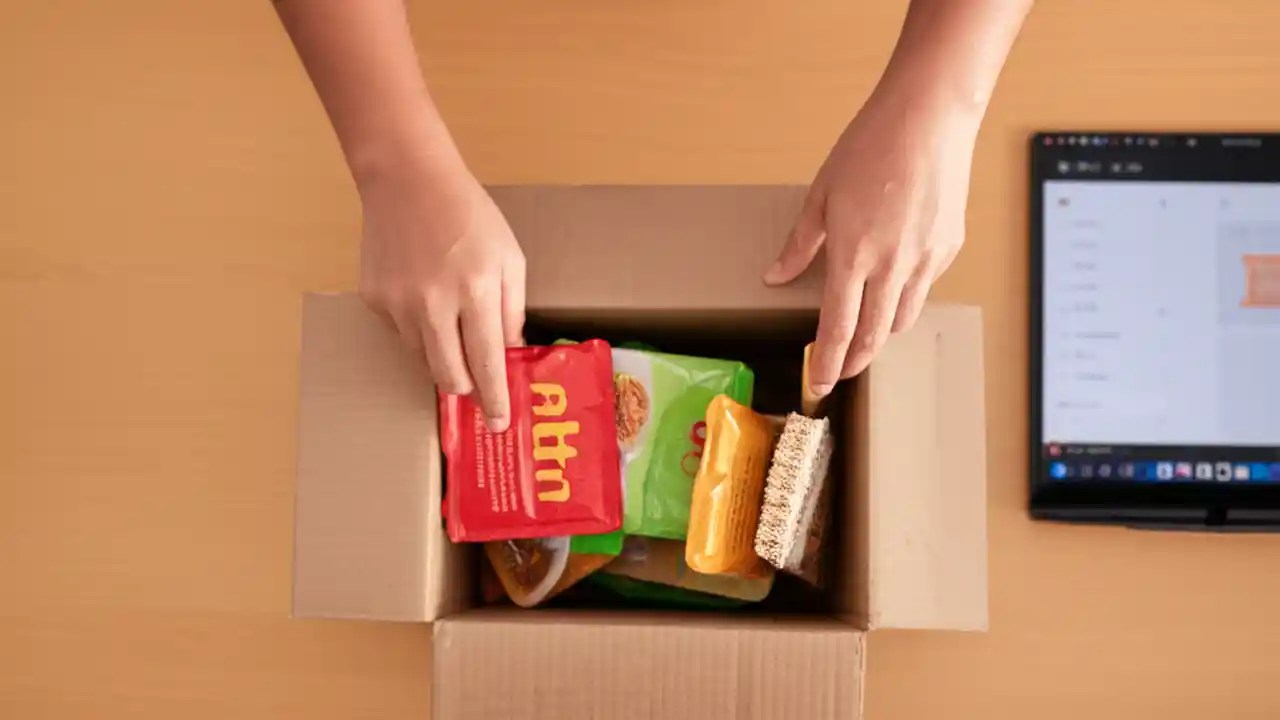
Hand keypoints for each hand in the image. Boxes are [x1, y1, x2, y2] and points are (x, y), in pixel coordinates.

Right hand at [358, 159, 524, 431]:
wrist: (407, 179)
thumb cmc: (470, 215)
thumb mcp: (510, 258)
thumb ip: (512, 310)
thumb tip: (509, 356)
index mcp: (477, 291)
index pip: (487, 364)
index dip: (494, 399)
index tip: (500, 423)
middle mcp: (434, 304)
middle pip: (449, 376)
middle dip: (466, 390)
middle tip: (478, 392)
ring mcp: (398, 304)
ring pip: (423, 359)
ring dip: (442, 357)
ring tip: (451, 327)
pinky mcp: (374, 299)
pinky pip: (401, 332)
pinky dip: (417, 327)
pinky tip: (423, 295)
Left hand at [764, 89, 977, 395]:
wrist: (929, 118)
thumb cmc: (869, 148)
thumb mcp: (821, 195)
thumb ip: (799, 244)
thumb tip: (775, 276)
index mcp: (853, 255)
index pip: (838, 327)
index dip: (828, 362)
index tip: (820, 385)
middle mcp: (893, 266)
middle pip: (875, 336)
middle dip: (856, 361)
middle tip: (842, 372)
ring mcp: (926, 259)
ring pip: (903, 317)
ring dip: (882, 332)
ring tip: (866, 332)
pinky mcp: (948, 247)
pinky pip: (925, 286)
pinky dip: (906, 295)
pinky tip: (894, 283)